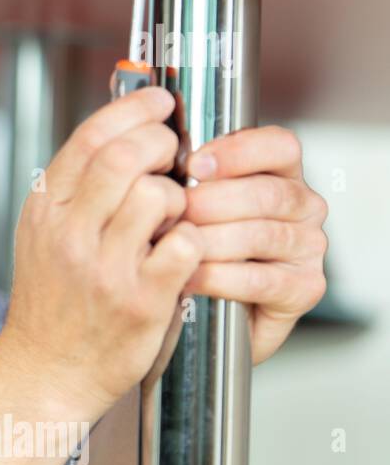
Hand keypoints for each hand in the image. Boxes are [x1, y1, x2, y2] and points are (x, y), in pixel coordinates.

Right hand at [0, 86, 203, 405]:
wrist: (46, 369)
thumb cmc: (52, 299)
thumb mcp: (42, 233)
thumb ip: (74, 186)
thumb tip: (118, 128)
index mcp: (45, 211)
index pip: (89, 138)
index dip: (132, 110)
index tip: (160, 102)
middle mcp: (70, 235)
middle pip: (125, 158)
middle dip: (161, 142)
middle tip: (174, 151)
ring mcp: (105, 269)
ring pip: (159, 196)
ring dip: (178, 195)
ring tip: (173, 211)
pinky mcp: (141, 301)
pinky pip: (184, 246)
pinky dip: (191, 239)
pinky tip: (180, 248)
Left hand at [182, 126, 328, 364]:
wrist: (209, 318)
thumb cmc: (196, 250)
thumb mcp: (189, 205)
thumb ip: (186, 178)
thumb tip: (156, 161)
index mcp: (280, 174)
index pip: (279, 147)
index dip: (238, 151)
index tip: (195, 164)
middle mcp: (302, 207)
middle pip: (266, 193)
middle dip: (210, 202)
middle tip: (173, 212)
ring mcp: (308, 248)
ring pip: (261, 235)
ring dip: (210, 241)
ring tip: (174, 246)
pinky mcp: (305, 288)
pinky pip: (260, 278)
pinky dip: (218, 278)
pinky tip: (188, 278)